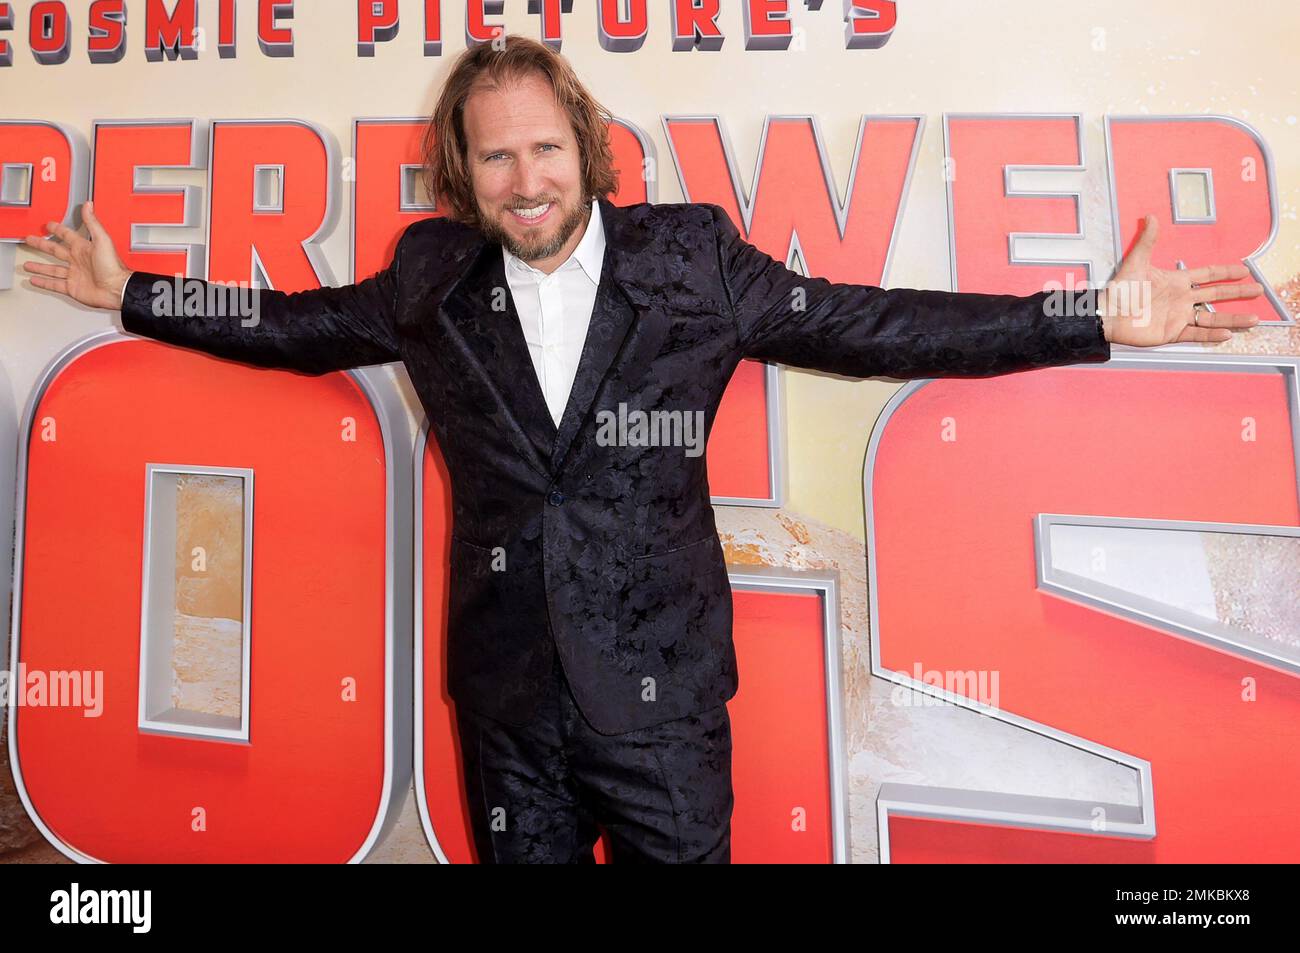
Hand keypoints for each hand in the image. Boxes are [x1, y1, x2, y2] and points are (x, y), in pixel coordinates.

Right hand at [21, 200, 131, 310]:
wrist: (116, 289)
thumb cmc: (113, 266)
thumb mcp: (102, 240)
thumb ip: (92, 223)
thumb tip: (89, 205)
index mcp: (84, 248)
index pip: (67, 235)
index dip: (58, 230)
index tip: (49, 225)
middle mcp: (78, 261)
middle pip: (55, 251)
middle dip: (42, 245)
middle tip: (30, 240)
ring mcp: (75, 274)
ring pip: (52, 269)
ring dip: (39, 266)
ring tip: (27, 264)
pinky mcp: (72, 287)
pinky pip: (54, 284)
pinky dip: (43, 282)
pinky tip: (34, 280)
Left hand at [1095, 214, 1262, 346]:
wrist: (1107, 313)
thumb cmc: (1120, 288)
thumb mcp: (1136, 261)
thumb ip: (1147, 240)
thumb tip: (1151, 216)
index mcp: (1177, 281)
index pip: (1208, 274)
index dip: (1226, 272)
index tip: (1245, 270)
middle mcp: (1182, 298)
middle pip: (1217, 295)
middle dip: (1238, 293)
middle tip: (1259, 291)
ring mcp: (1178, 316)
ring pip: (1212, 318)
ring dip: (1232, 319)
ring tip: (1254, 320)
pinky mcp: (1171, 332)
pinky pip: (1195, 334)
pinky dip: (1211, 335)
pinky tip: (1227, 334)